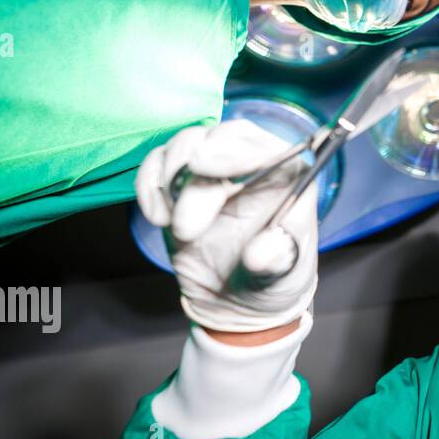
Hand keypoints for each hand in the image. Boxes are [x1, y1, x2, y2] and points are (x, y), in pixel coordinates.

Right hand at [134, 121, 319, 333]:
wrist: (236, 300)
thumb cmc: (272, 278)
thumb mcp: (284, 273)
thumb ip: (276, 260)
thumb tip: (261, 254)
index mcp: (289, 175)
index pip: (263, 147)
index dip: (231, 152)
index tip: (200, 166)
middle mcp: (253, 163)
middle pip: (219, 139)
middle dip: (196, 177)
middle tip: (187, 226)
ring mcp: (215, 169)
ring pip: (186, 144)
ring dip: (170, 181)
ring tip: (177, 226)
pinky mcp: (181, 181)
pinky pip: (157, 163)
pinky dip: (149, 185)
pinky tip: (158, 217)